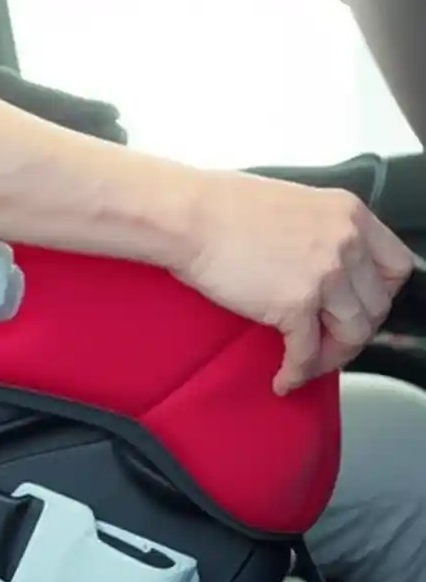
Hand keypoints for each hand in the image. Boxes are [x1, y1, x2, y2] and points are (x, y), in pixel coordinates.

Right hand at [172, 170, 413, 394]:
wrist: (186, 217)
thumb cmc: (217, 207)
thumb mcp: (291, 204)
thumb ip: (317, 232)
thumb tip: (317, 265)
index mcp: (347, 213)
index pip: (395, 266)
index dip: (379, 295)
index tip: (358, 308)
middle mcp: (346, 242)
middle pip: (376, 305)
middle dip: (353, 331)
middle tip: (329, 342)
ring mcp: (324, 274)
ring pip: (351, 333)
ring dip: (330, 356)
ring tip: (306, 363)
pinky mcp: (294, 304)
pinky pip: (307, 352)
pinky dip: (297, 372)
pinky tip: (283, 377)